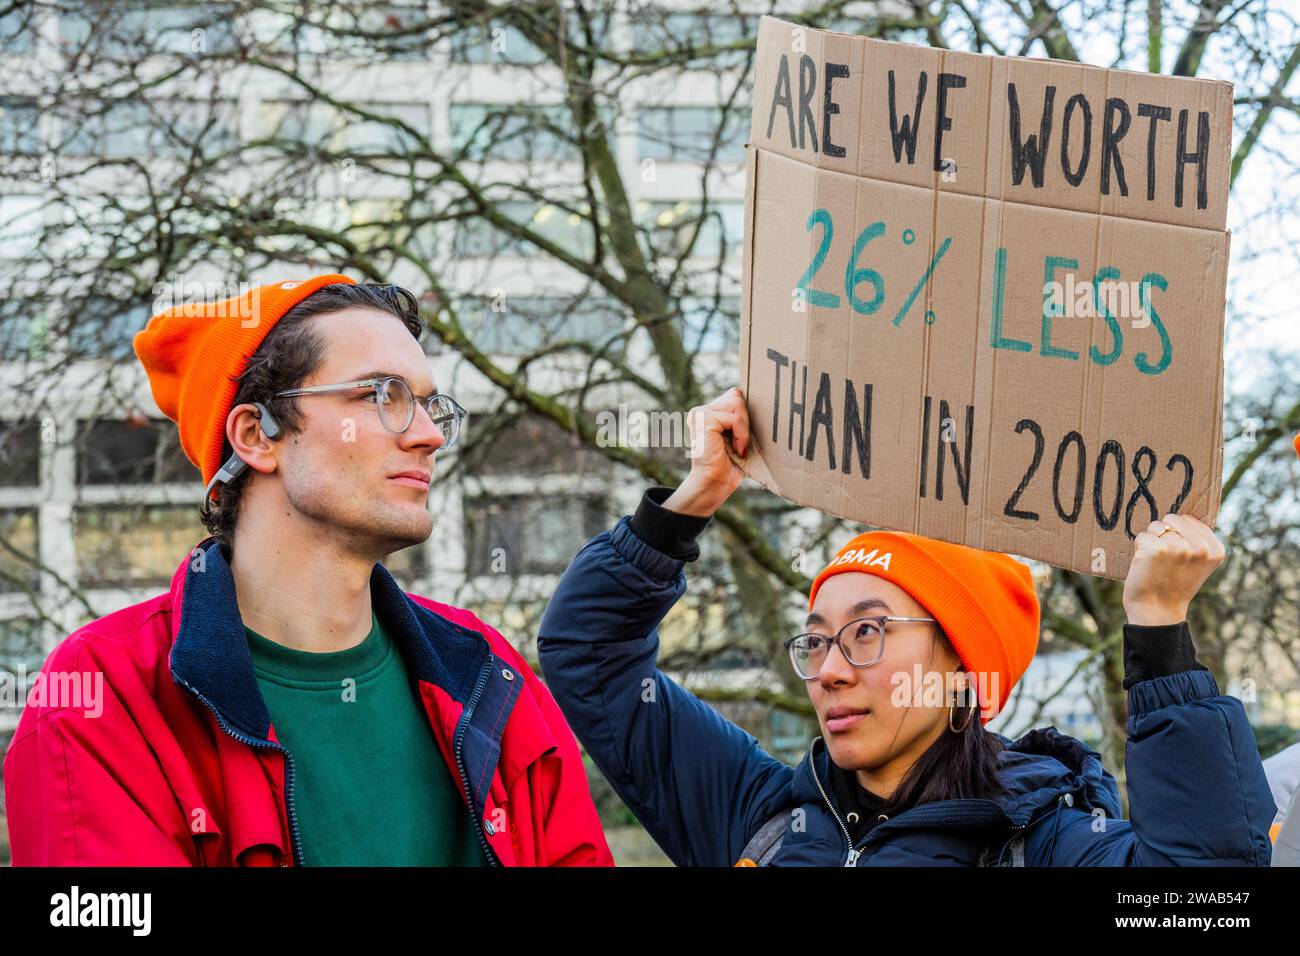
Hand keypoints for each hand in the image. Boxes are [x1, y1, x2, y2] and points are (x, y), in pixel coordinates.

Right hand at [663, 387, 750, 517]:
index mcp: (707, 413)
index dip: (743, 414)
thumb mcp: (739, 435)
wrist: (715, 483)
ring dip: (743, 428)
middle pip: (736, 396)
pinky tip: (737, 449)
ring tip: (738, 445)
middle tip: (740, 443)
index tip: (742, 437)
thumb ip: (742, 417)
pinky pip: (735, 418)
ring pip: (737, 403)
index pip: (734, 395)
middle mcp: (700, 411)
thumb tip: (761, 399)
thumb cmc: (730, 464)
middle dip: (745, 421)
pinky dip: (741, 435)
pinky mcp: (704, 419)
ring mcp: (700, 414)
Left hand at [1123, 514, 1224, 625]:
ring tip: (1157, 563)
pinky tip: (1147, 566)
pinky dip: (1139, 549)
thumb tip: (1183, 513)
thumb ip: (1197, 539)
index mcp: (1215, 549)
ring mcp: (1179, 548)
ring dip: (1151, 542)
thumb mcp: (1197, 562)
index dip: (1179, 535)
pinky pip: (1141, 536)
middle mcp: (1200, 548)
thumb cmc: (1173, 584)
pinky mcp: (1156, 549)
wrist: (1157, 610)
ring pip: (1155, 526)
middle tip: (1166, 560)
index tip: (1180, 557)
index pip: (1189, 520)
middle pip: (1171, 519)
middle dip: (1164, 534)